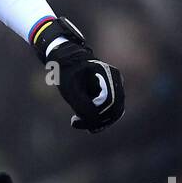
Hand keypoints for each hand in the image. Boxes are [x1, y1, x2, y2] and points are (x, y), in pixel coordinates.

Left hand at [34, 17, 124, 132]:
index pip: (110, 103)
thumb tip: (94, 123)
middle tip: (76, 123)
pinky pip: (109, 109)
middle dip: (97, 121)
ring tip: (77, 121)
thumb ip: (83, 106)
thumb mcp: (70, 89)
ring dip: (97, 120)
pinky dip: (97, 116)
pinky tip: (82, 119)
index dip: (96, 117)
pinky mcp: (110, 92)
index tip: (75, 120)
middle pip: (115, 110)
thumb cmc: (67, 71)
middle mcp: (116, 81)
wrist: (65, 59)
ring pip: (113, 112)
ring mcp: (115, 87)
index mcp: (109, 75)